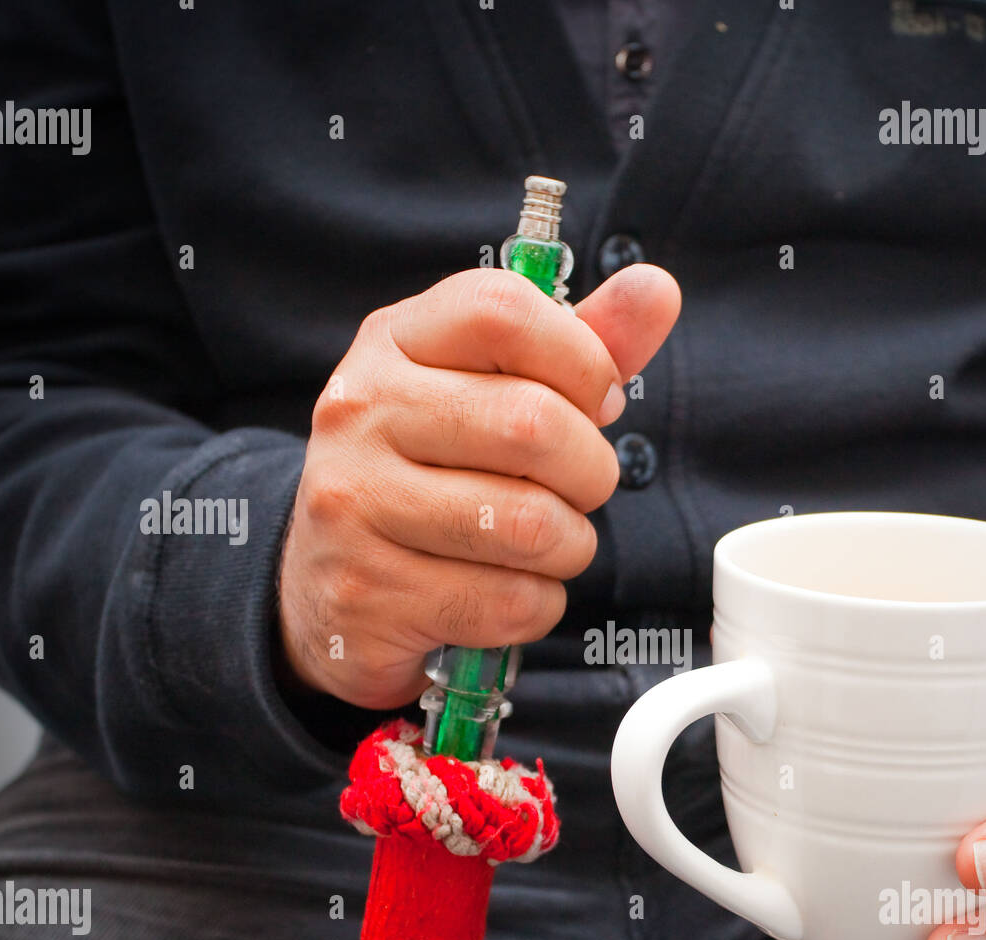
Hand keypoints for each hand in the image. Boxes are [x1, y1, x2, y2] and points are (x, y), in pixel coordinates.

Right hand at [278, 264, 680, 706]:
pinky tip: (505, 592)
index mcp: (394, 343)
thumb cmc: (434, 480)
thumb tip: (656, 289)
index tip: (594, 402)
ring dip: (569, 547)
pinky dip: (535, 606)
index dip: (581, 360)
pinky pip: (507, 602)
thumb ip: (577, 347)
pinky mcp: (368, 593)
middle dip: (589, 472)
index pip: (503, 313)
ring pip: (528, 525)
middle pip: (532, 424)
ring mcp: (354, 504)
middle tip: (578, 490)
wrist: (329, 592)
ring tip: (546, 545)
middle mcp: (360, 412)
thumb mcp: (491, 394)